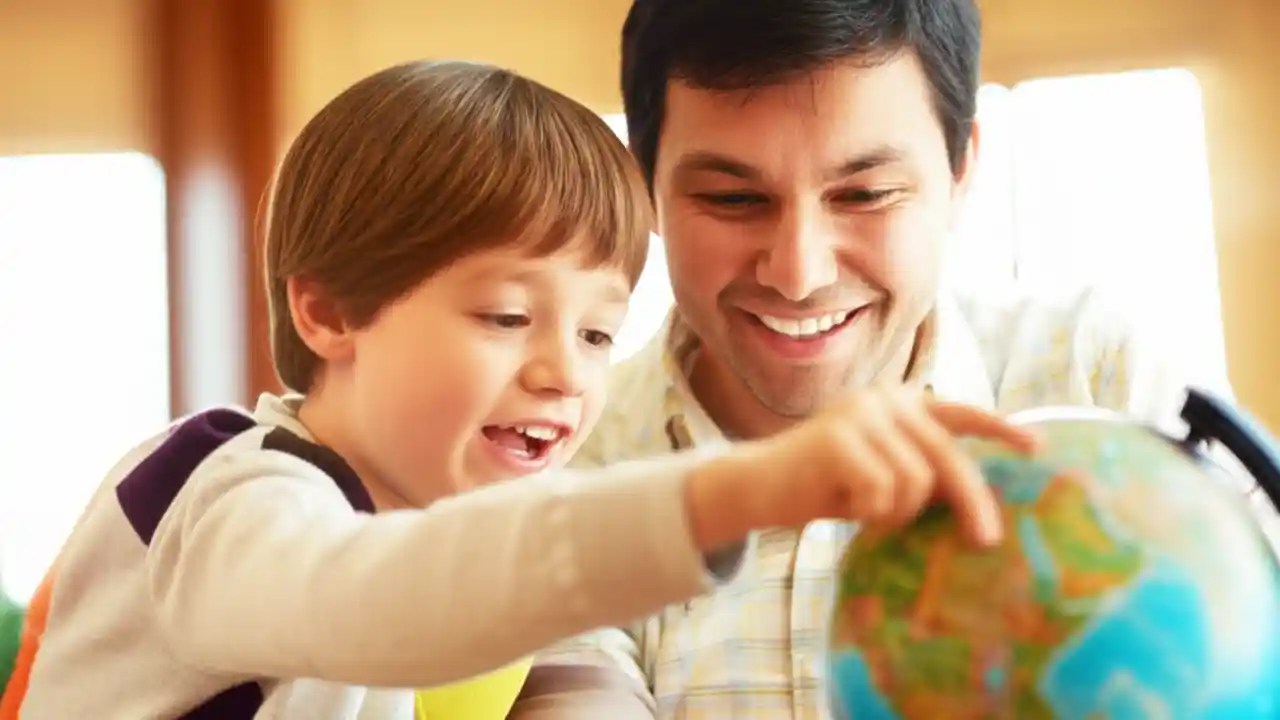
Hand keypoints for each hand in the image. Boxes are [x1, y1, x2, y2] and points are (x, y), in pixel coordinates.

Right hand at [686, 386, 1038, 550]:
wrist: (760, 486)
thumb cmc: (826, 485)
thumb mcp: (883, 471)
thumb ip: (922, 469)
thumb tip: (979, 504)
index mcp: (900, 402)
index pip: (960, 413)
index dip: (1000, 430)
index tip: (1037, 448)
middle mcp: (885, 399)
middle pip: (947, 457)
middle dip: (969, 502)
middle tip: (985, 541)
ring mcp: (861, 415)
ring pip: (916, 482)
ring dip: (895, 511)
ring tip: (865, 509)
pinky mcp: (840, 438)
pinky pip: (883, 492)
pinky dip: (870, 512)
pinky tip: (845, 504)